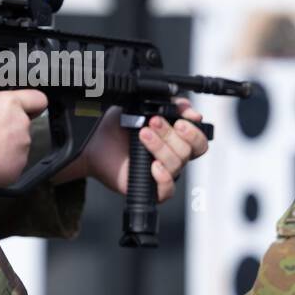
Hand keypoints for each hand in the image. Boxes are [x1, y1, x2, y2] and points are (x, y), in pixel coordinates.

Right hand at [0, 90, 48, 218]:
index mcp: (8, 104)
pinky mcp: (20, 164)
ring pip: (18, 143)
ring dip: (5, 146)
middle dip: (10, 128)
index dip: (33, 103)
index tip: (27, 107)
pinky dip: (3, 163)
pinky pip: (13, 161)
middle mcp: (21, 122)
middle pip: (22, 122)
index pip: (37, 98)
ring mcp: (23, 145)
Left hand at [58, 99, 208, 202]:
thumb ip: (168, 104)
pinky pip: (167, 190)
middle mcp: (172, 157)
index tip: (180, 120)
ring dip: (160, 147)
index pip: (199, 141)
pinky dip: (163, 177)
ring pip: (176, 164)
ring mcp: (162, 173)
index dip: (194, 131)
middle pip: (189, 151)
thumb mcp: (143, 106)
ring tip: (142, 134)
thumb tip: (188, 108)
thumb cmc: (119, 125)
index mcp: (176, 140)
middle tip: (154, 122)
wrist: (95, 140)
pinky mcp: (149, 188)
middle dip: (172, 134)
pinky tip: (152, 165)